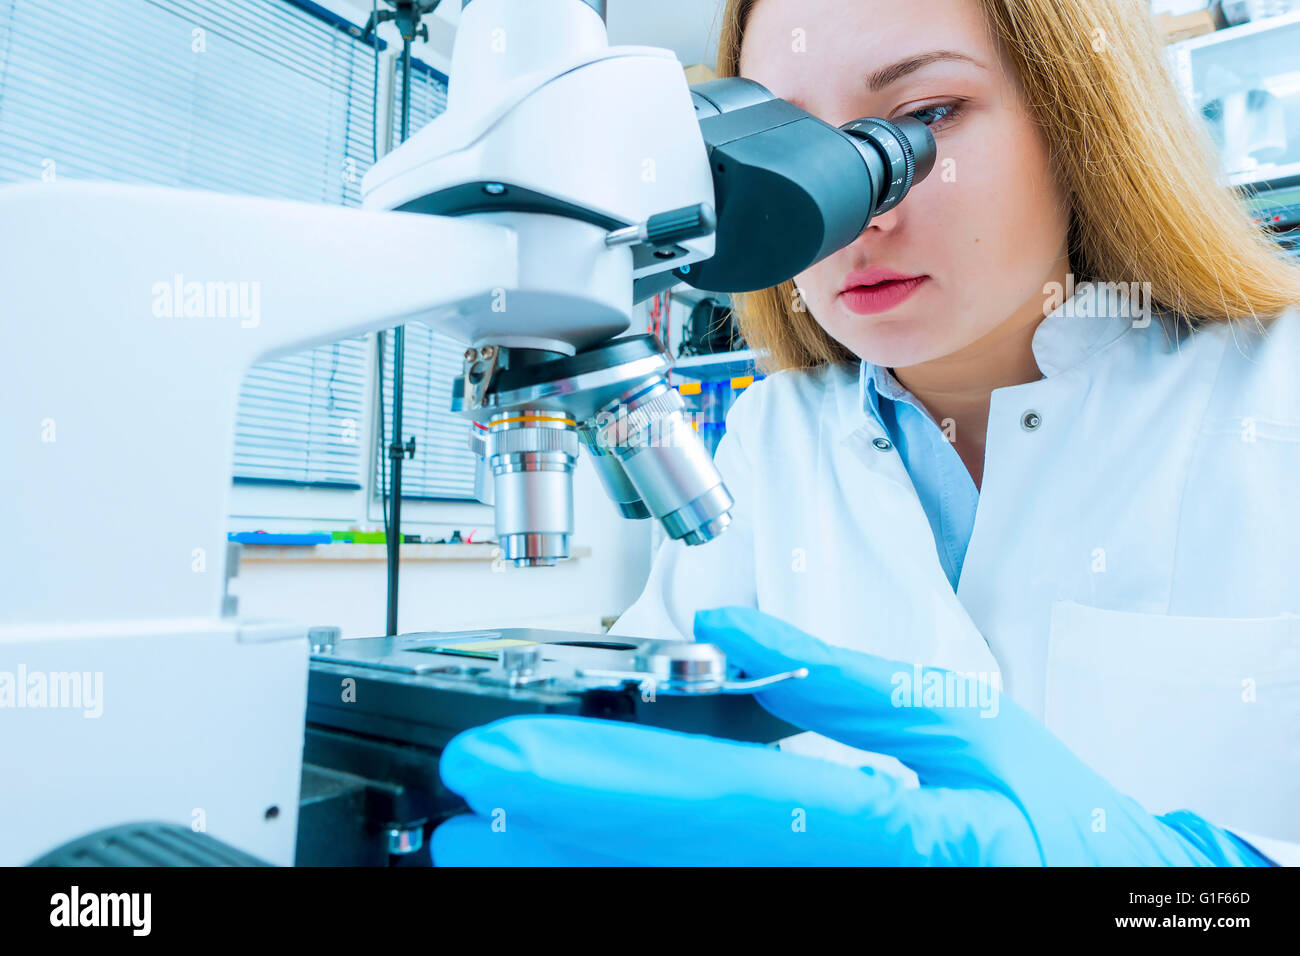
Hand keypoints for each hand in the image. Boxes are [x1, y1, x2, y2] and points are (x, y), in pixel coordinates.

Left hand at [432, 607, 1274, 865]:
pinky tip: (585, 866)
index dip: (600, 788)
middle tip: (468, 814)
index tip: (505, 765)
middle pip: (674, 870)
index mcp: (899, 837)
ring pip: (681, 903)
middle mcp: (852, 890)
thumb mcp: (964, 725)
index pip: (718, 806)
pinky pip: (715, 912)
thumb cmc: (1052, 823)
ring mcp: (831, 919)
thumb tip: (726, 633)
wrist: (1109, 900)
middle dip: (558, 841)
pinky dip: (641, 884)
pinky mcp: (819, 926)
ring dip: (576, 874)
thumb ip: (838, 681)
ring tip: (493, 849)